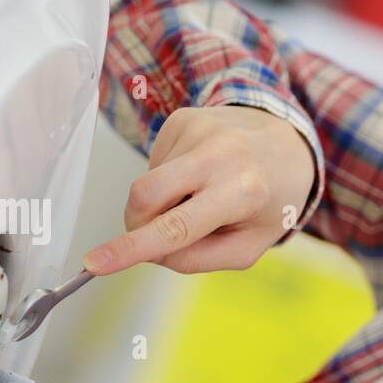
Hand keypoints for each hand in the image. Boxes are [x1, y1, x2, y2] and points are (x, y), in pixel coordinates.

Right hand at [82, 104, 316, 274]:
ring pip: (147, 182)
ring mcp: (199, 130)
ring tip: (201, 197)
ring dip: (164, 202)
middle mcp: (219, 154)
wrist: (288, 143)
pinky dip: (169, 180)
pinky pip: (155, 163)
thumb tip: (150, 253)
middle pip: (145, 196)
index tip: (94, 263)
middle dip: (138, 225)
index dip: (131, 248)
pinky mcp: (183, 119)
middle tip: (158, 236)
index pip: (175, 227)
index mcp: (243, 191)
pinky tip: (197, 177)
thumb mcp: (248, 247)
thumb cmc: (272, 200)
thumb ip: (197, 259)